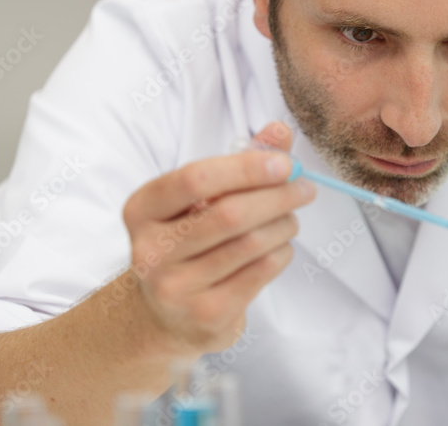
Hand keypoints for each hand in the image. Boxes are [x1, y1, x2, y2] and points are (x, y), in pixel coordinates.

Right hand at [121, 121, 314, 356]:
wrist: (166, 315)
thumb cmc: (189, 242)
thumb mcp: (202, 198)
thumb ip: (240, 161)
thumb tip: (280, 131)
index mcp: (142, 209)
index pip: (194, 179)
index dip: (246, 168)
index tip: (285, 163)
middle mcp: (151, 250)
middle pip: (229, 214)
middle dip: (277, 196)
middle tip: (305, 189)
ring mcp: (175, 288)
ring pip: (250, 244)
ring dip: (284, 225)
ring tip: (290, 219)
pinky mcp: (205, 315)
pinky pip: (260, 272)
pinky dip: (281, 252)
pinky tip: (279, 247)